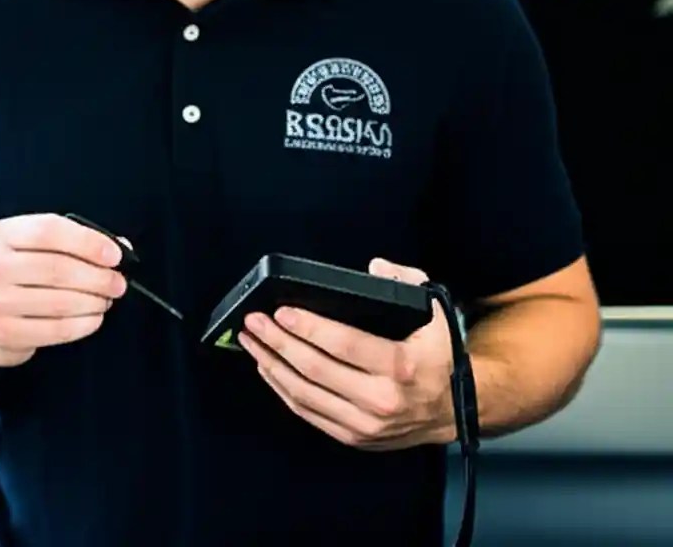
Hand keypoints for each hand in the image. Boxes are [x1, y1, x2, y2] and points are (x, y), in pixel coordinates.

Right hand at [0, 213, 127, 366]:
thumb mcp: (27, 246)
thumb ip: (70, 242)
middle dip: (99, 277)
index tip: (114, 254)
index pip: (49, 231)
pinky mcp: (5, 334)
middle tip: (117, 283)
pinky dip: (85, 324)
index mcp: (2, 235)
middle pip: (59, 269)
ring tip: (105, 299)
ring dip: (95, 301)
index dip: (88, 242)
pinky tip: (93, 318)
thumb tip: (120, 247)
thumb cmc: (9, 275)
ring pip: (62, 301)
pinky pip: (58, 329)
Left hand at [239, 258, 456, 449]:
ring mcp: (364, 423)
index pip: (344, 344)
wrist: (452, 412)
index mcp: (401, 366)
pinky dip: (281, 388)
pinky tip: (267, 367)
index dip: (308, 327)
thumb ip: (407, 282)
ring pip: (303, 393)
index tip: (281, 311)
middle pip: (315, 368)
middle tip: (254, 321)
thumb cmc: (436, 358)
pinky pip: (306, 412)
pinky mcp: (351, 437)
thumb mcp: (435, 314)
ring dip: (271, 364)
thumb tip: (375, 267)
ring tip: (252, 341)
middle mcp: (381, 399)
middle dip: (278, 342)